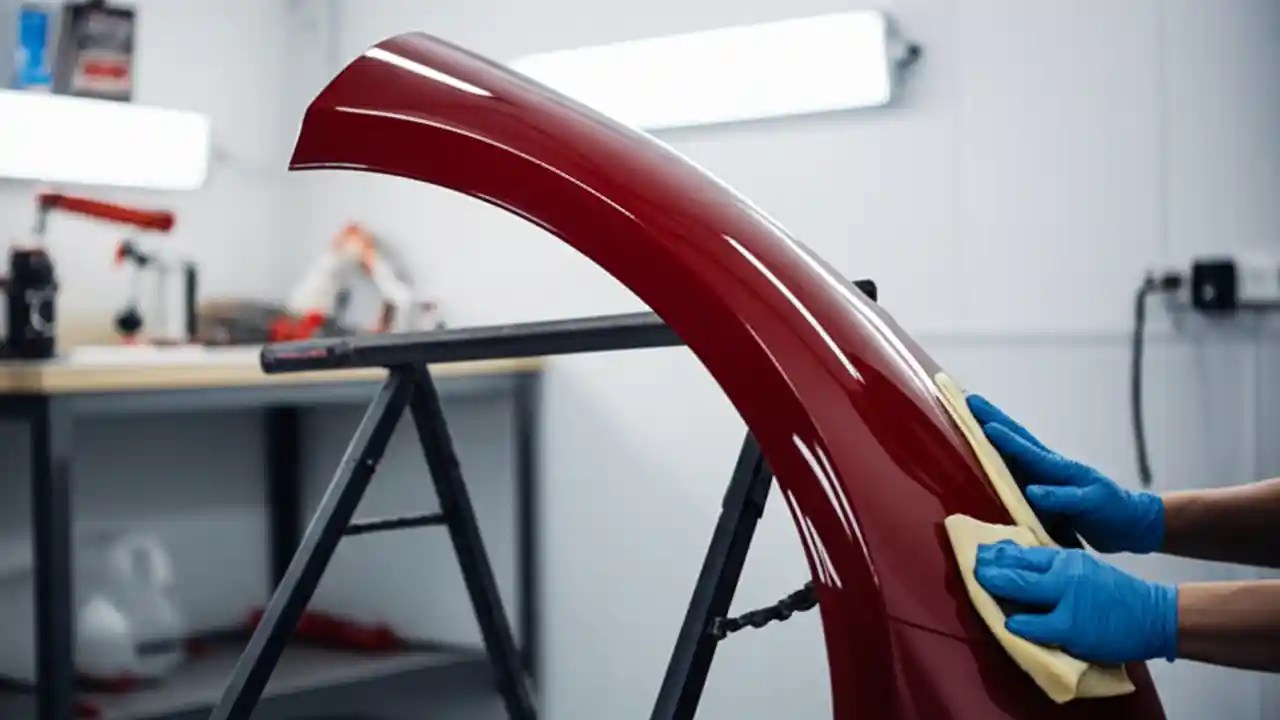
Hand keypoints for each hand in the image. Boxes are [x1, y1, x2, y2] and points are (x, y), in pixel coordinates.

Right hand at [967, 394, 1164, 553]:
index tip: (983, 424)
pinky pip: (1015, 470)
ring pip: (1013, 450)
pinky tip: (986, 455)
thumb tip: (1032, 491)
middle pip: (1016, 438)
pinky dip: (999, 456)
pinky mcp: (1041, 490)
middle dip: (992, 418)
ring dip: (992, 433)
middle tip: (970, 399)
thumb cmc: (1113, 511)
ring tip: (970, 418)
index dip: (1004, 438)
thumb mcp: (1092, 503)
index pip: (1026, 450)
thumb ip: (1064, 497)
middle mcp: (1047, 467)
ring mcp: (1043, 477)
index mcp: (1058, 469)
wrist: (1128, 523)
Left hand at [975, 541, 1177, 662]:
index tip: (978, 552)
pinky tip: (1010, 624)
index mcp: (1067, 558)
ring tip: (980, 585)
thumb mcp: (1083, 569)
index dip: (998, 553)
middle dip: (990, 567)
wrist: (1153, 614)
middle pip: (1018, 567)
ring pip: (1023, 589)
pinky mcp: (1073, 626)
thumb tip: (1014, 562)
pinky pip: (1038, 625)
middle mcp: (1065, 573)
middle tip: (972, 566)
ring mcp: (1069, 600)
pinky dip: (1021, 624)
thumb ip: (1052, 567)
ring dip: (998, 587)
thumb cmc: (1113, 594)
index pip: (1025, 552)